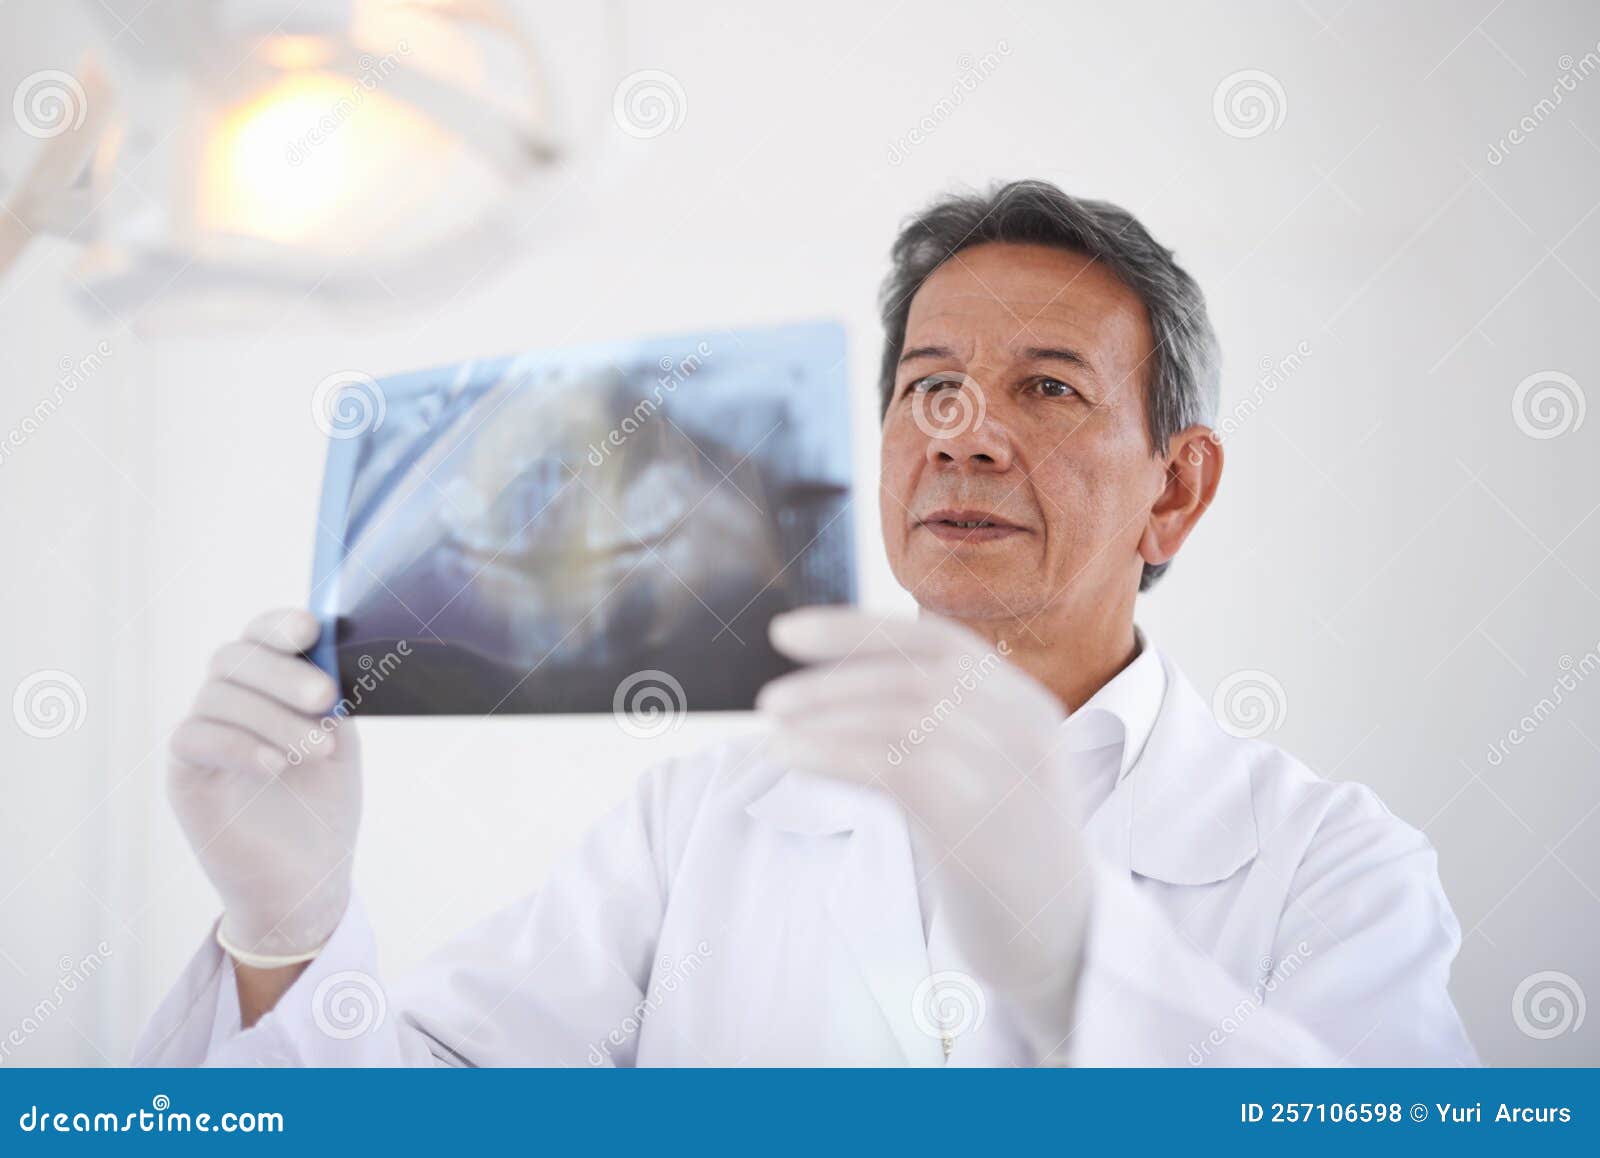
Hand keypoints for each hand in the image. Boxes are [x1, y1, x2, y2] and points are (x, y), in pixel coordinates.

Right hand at [167, 608, 360, 959]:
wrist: (308, 877)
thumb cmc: (324, 802)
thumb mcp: (339, 739)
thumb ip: (331, 696)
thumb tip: (333, 648)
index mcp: (268, 683)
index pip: (261, 635)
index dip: (280, 625)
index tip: (311, 629)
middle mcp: (228, 700)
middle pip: (234, 659)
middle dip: (282, 673)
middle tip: (325, 697)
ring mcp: (202, 735)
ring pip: (218, 698)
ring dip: (274, 719)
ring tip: (318, 750)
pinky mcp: (184, 776)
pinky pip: (195, 740)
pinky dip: (239, 747)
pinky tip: (277, 766)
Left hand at [758, 608, 1092, 1035]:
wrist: (1065, 944)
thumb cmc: (1010, 861)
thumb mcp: (993, 774)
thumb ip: (947, 727)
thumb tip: (844, 694)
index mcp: (1026, 705)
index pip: (935, 641)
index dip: (855, 628)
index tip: (789, 632)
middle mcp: (1022, 726)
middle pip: (911, 673)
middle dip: (830, 677)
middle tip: (770, 698)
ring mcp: (1003, 770)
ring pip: (897, 714)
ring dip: (822, 717)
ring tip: (769, 735)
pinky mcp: (976, 819)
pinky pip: (888, 764)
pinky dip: (826, 753)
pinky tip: (787, 758)